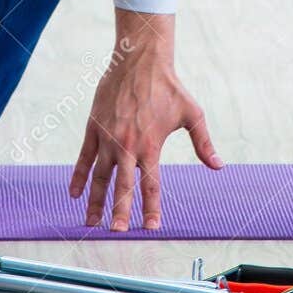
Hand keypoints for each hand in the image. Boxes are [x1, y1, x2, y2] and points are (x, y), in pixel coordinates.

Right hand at [69, 10, 221, 230]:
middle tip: (116, 232)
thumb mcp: (192, 114)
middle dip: (119, 212)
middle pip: (122, 186)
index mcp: (150, 146)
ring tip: (91, 222)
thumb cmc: (169, 87)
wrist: (140, 60)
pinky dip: (78, 176)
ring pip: (99, 177)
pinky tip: (73, 194)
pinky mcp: (93, 128)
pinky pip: (83, 158)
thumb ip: (203, 143)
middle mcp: (127, 146)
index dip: (151, 208)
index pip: (151, 185)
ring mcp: (107, 138)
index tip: (151, 228)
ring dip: (95, 201)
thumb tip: (219, 166)